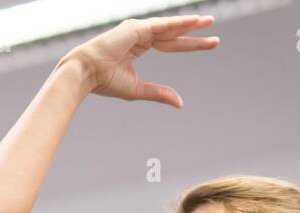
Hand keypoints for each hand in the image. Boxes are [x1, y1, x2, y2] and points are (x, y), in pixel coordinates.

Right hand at [64, 15, 218, 107]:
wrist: (85, 74)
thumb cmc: (104, 82)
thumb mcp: (137, 89)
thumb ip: (159, 93)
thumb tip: (181, 103)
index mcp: (139, 45)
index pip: (171, 44)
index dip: (190, 44)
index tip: (210, 43)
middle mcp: (140, 34)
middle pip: (174, 34)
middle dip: (194, 32)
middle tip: (214, 30)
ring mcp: (138, 29)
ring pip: (170, 27)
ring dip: (190, 24)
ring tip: (209, 22)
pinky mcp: (136, 28)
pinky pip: (162, 25)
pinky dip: (178, 23)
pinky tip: (193, 22)